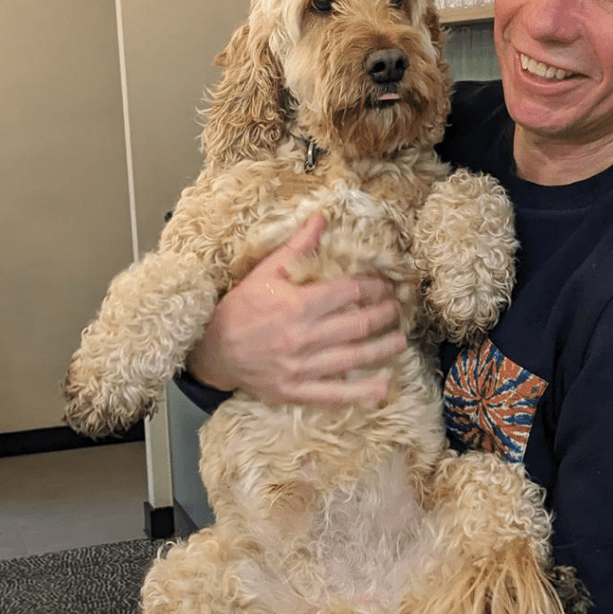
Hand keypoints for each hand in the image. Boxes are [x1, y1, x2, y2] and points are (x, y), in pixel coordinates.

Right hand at [185, 214, 404, 404]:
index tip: (385, 284)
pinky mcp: (295, 391)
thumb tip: (321, 219)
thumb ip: (297, 248)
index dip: (373, 287)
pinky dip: (361, 391)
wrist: (213, 350)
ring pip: (354, 357)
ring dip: (383, 348)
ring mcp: (300, 367)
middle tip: (397, 308)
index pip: (349, 292)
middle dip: (384, 314)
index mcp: (297, 305)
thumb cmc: (240, 309)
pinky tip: (383, 385)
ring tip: (399, 339)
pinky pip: (334, 394)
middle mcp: (302, 337)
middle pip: (358, 324)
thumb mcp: (265, 273)